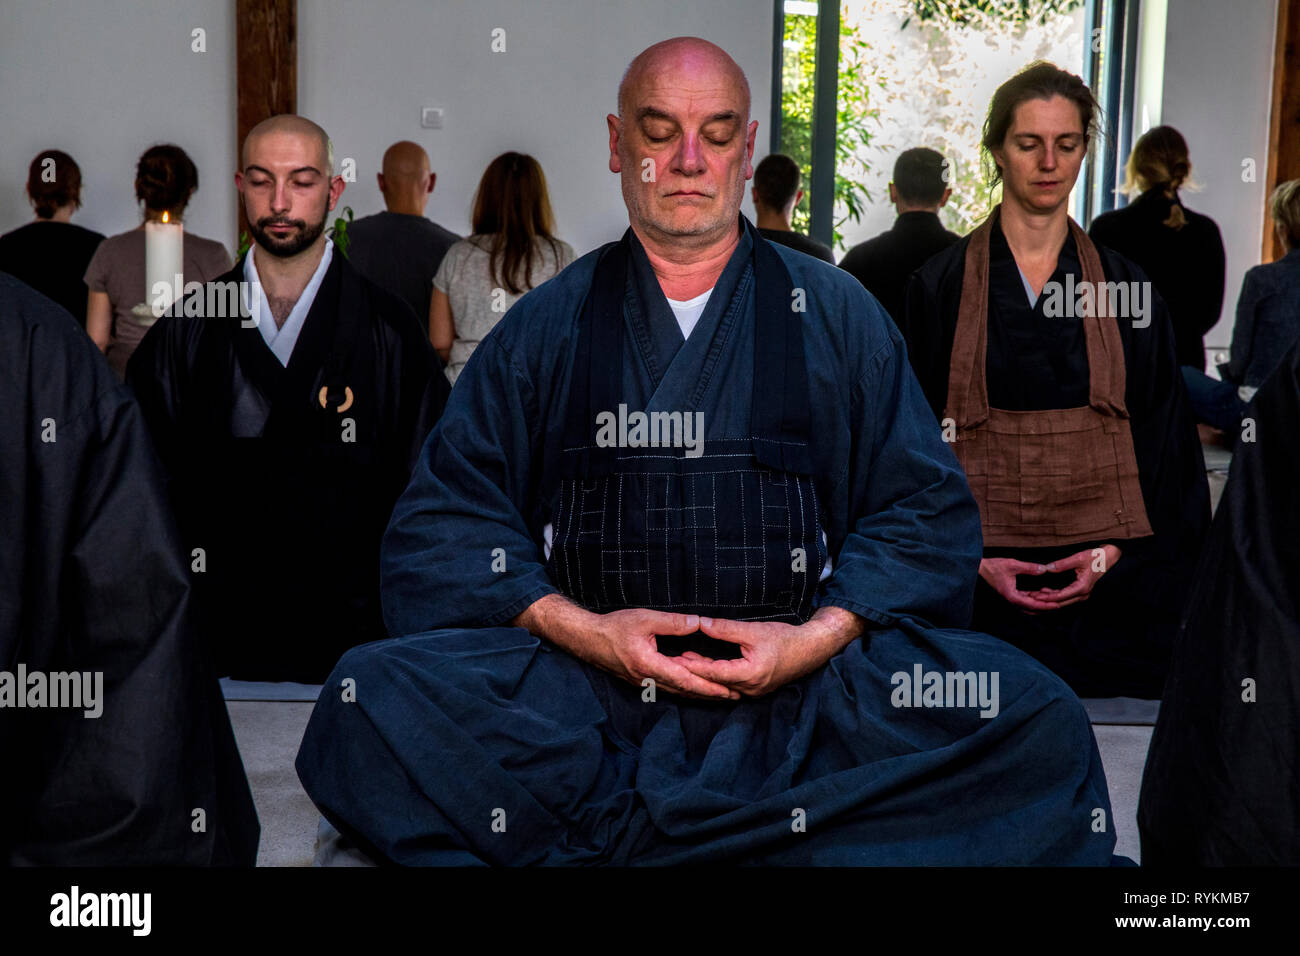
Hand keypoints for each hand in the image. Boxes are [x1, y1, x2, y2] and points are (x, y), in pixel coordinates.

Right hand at [588, 608, 741, 700]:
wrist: (588, 639)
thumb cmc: (614, 627)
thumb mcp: (644, 618)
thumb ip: (673, 622)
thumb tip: (698, 622)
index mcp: (649, 664)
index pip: (685, 680)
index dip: (708, 686)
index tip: (728, 689)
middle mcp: (648, 679)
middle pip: (685, 691)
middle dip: (711, 695)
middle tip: (734, 696)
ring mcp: (644, 682)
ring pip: (678, 692)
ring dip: (700, 694)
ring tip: (722, 694)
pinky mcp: (642, 681)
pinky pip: (669, 688)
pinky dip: (686, 689)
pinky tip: (696, 687)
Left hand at [674, 609, 860, 696]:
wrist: (811, 650)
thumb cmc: (785, 638)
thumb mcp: (754, 630)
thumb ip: (725, 629)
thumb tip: (700, 624)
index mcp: (749, 675)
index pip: (713, 672)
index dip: (692, 665)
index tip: (673, 658)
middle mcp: (750, 689)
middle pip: (713, 684)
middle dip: (691, 674)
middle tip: (669, 664)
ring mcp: (753, 692)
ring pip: (720, 688)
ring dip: (702, 677)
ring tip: (681, 665)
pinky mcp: (755, 690)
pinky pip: (729, 687)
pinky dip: (714, 679)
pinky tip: (703, 669)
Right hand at [978, 557, 1069, 613]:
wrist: (979, 569)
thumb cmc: (993, 567)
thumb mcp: (1012, 564)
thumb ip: (1029, 568)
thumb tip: (1044, 569)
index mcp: (1012, 595)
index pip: (1032, 604)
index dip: (1046, 605)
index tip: (1058, 604)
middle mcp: (1012, 600)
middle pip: (1032, 609)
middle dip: (1046, 607)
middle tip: (1060, 604)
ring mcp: (1011, 598)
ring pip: (1029, 606)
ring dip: (1041, 604)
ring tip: (1054, 600)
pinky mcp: (1011, 594)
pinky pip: (1026, 600)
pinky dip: (1035, 599)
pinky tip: (1043, 593)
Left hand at [1024, 545, 1121, 608]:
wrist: (1109, 558)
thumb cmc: (1096, 557)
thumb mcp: (1079, 558)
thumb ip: (1062, 564)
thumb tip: (1047, 568)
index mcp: (1082, 587)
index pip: (1060, 596)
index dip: (1046, 597)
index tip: (1033, 596)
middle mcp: (1083, 594)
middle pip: (1060, 602)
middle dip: (1044, 601)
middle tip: (1029, 598)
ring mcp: (1082, 594)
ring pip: (1062, 601)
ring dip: (1048, 599)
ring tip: (1033, 595)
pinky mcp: (1081, 592)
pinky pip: (1066, 597)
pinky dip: (1054, 596)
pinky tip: (1044, 592)